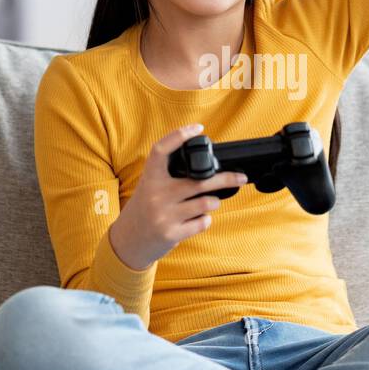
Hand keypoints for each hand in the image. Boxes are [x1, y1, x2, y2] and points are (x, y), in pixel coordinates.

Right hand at [108, 123, 247, 270]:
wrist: (128, 241)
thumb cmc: (144, 209)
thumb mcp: (149, 187)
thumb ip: (169, 175)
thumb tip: (207, 167)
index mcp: (149, 178)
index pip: (161, 150)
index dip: (179, 135)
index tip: (198, 128)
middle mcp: (156, 194)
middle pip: (201, 181)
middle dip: (226, 178)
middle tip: (241, 177)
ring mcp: (163, 215)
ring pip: (206, 203)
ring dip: (213, 202)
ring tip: (208, 203)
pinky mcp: (171, 233)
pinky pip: (202, 222)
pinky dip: (205, 220)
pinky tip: (195, 220)